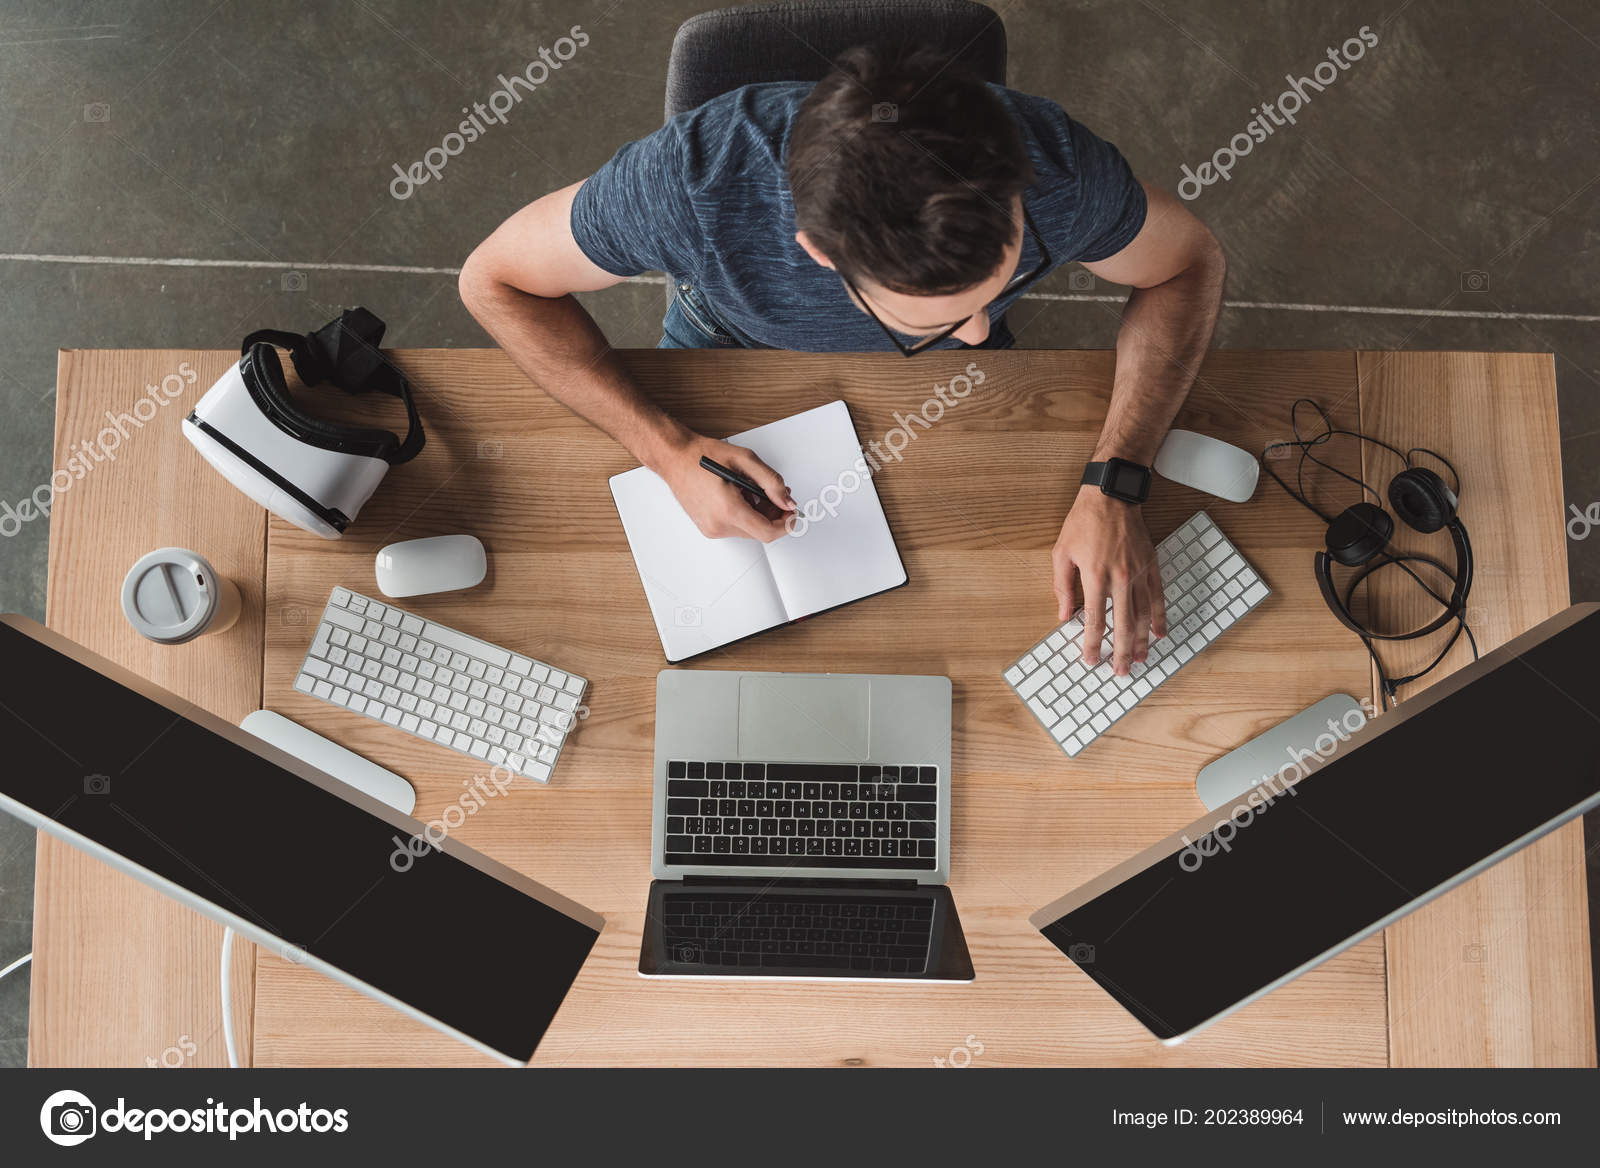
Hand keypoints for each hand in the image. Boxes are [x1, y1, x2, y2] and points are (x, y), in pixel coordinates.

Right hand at [658, 432, 795, 541]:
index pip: (768, 532)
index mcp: (729, 510)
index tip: (792, 513)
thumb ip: (771, 482)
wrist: (675, 458)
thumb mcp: (745, 460)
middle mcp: (719, 524)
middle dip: (773, 514)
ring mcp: (712, 528)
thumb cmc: (702, 456)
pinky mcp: (708, 528)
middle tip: (775, 494)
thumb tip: (786, 500)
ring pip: (749, 530)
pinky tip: (740, 495)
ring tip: (752, 490)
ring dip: (759, 513)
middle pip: (760, 531)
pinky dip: (745, 513)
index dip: (786, 524)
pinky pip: (736, 527)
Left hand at [1051, 486, 1167, 674]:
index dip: (1092, 643)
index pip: (1095, 620)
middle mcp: (1120, 577)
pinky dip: (1158, 617)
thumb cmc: (1083, 522)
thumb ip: (1062, 587)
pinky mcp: (1151, 565)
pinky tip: (1158, 634)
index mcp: (1095, 576)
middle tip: (1119, 672)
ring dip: (1140, 640)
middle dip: (1120, 651)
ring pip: (1142, 614)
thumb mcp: (1061, 553)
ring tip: (1139, 660)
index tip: (1091, 660)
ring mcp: (1138, 572)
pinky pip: (1157, 596)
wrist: (1112, 495)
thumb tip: (1063, 615)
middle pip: (1122, 624)